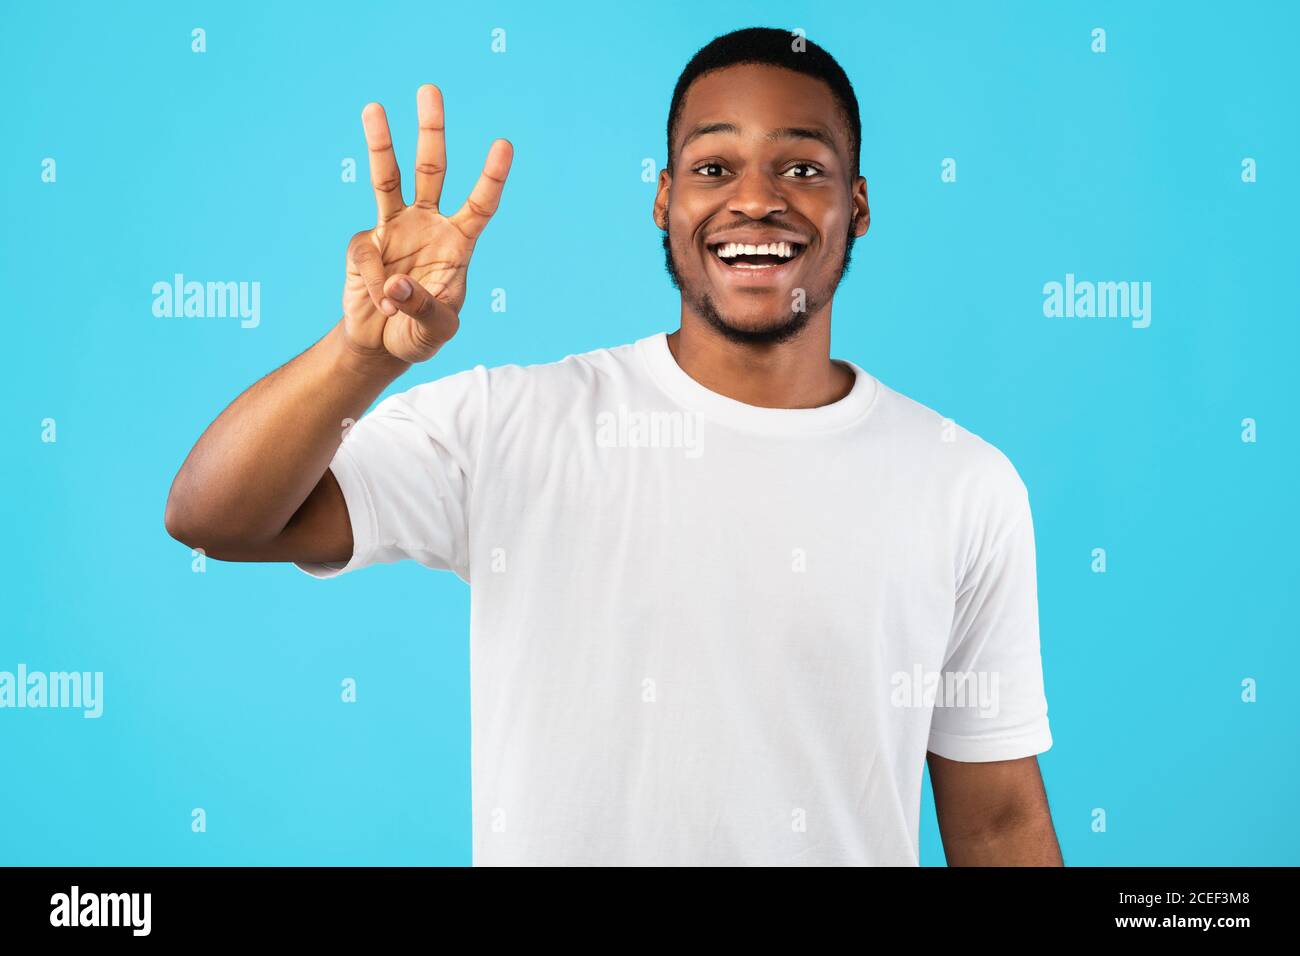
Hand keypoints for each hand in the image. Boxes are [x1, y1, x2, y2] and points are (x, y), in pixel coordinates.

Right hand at [342, 84, 511, 363]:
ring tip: (374, 106)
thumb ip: (424, 309)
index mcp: (459, 243)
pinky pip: (367, 255)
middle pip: (431, 169)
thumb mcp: (436, 331)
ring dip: (381, 143)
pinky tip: (383, 303)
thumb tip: (396, 284)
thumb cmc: (420, 334)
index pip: (480, 204)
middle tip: (430, 89)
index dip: (491, 176)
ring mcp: (393, 229)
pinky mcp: (365, 244)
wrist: (382, 345)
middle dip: (431, 130)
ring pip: (388, 178)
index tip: (504, 145)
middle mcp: (428, 225)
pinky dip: (374, 282)